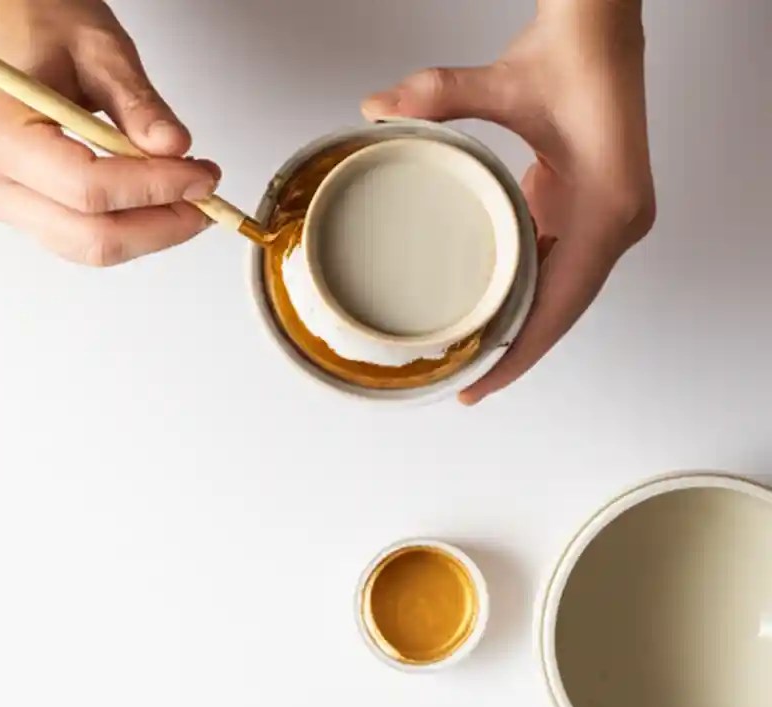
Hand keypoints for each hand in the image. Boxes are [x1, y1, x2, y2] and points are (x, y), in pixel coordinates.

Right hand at [0, 0, 218, 265]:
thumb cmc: (32, 19)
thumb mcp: (97, 47)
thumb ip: (137, 104)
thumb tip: (176, 150)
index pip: (88, 190)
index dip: (156, 189)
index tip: (202, 176)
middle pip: (89, 237)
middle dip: (159, 225)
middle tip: (207, 199)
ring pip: (88, 247)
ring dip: (147, 230)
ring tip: (188, 194)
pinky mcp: (16, 208)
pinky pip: (79, 235)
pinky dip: (126, 224)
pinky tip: (156, 197)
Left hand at [362, 0, 655, 403]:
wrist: (604, 29)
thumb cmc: (573, 56)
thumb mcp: (503, 82)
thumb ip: (438, 95)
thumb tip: (378, 109)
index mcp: (607, 205)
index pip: (562, 300)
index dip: (521, 350)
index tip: (481, 382)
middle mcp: (618, 220)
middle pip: (564, 307)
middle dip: (516, 348)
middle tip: (462, 382)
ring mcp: (608, 216)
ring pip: (564, 290)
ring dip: (521, 322)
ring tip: (470, 358)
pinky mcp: (593, 207)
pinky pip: (562, 264)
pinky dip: (528, 287)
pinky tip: (491, 306)